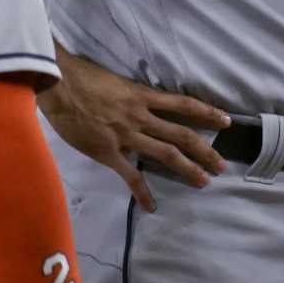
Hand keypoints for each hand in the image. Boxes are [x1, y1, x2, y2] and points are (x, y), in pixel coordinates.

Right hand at [39, 51, 229, 210]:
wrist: (57, 84)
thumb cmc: (80, 77)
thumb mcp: (115, 81)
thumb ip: (130, 94)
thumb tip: (139, 100)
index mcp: (143, 96)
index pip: (183, 104)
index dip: (207, 112)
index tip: (226, 121)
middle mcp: (141, 116)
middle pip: (182, 134)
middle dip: (205, 150)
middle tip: (222, 165)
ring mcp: (126, 135)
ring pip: (166, 154)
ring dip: (187, 169)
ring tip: (205, 181)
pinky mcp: (108, 151)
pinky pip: (130, 175)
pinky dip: (142, 192)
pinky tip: (151, 206)